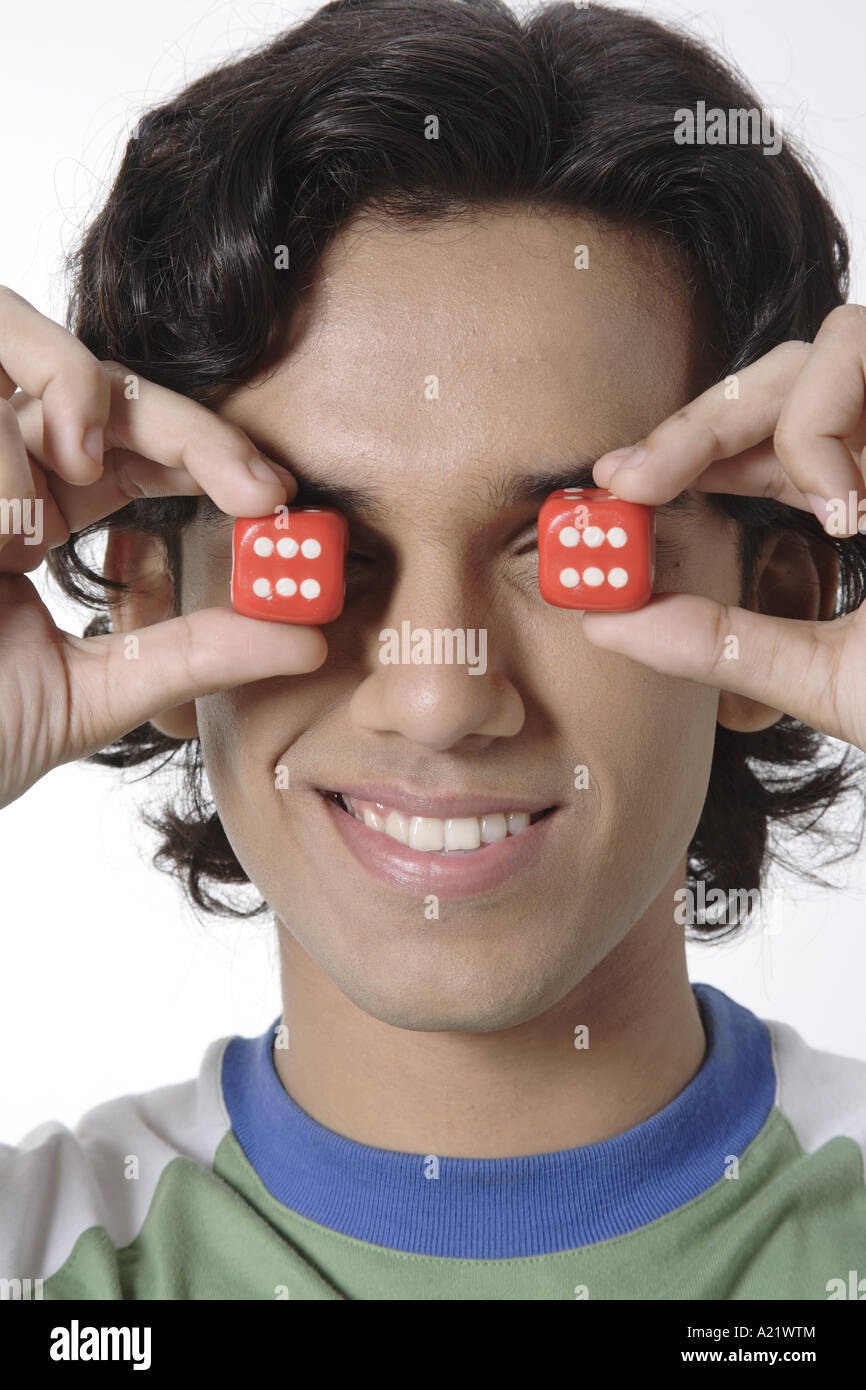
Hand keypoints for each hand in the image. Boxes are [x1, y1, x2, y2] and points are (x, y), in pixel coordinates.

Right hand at [0, 285, 326, 809]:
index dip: (215, 454)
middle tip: (254, 487)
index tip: (282, 499)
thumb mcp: (91, 695)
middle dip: (190, 427)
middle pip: (104, 381)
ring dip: (72, 403)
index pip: (139, 445)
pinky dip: (5, 455)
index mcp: (40, 509)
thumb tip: (309, 642)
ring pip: (19, 335)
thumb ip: (192, 656)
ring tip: (67, 507)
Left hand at [585, 305, 865, 752]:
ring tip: (810, 512)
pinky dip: (829, 425)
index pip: (759, 445)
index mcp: (865, 494)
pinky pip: (865, 351)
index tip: (610, 492)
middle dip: (693, 425)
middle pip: (780, 378)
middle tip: (627, 484)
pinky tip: (849, 504)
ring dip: (784, 418)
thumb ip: (724, 646)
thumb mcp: (829, 676)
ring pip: (834, 343)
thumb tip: (608, 625)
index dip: (682, 453)